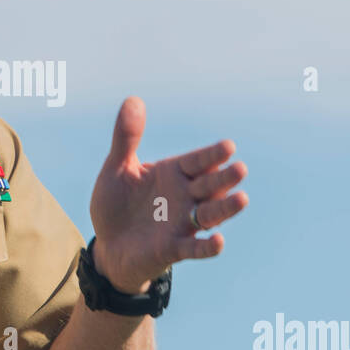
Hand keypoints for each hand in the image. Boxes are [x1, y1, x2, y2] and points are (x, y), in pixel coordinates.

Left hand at [89, 97, 247, 293]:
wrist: (108, 245)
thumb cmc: (115, 204)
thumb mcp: (116, 168)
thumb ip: (126, 138)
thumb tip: (133, 100)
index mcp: (173, 173)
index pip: (197, 161)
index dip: (212, 155)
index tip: (228, 146)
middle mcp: (184, 197)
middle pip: (209, 185)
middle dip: (224, 178)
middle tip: (240, 169)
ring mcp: (181, 224)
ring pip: (209, 215)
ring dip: (225, 208)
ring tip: (241, 199)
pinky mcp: (173, 249)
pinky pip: (194, 249)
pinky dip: (207, 246)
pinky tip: (218, 241)